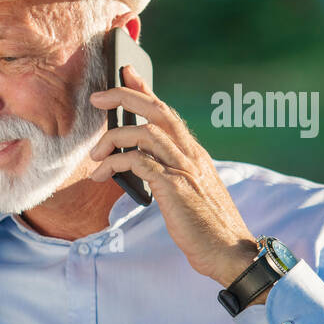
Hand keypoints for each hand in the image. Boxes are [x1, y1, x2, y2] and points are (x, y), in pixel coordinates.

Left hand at [88, 65, 259, 288]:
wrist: (229, 252)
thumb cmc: (205, 226)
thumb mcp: (188, 191)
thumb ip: (169, 172)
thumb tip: (139, 163)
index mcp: (194, 153)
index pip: (167, 112)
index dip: (145, 89)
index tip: (125, 72)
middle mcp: (191, 154)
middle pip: (157, 111)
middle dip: (125, 96)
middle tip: (97, 96)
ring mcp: (185, 169)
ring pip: (145, 133)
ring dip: (114, 138)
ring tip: (95, 155)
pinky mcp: (175, 187)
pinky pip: (140, 162)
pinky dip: (117, 163)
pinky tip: (103, 174)